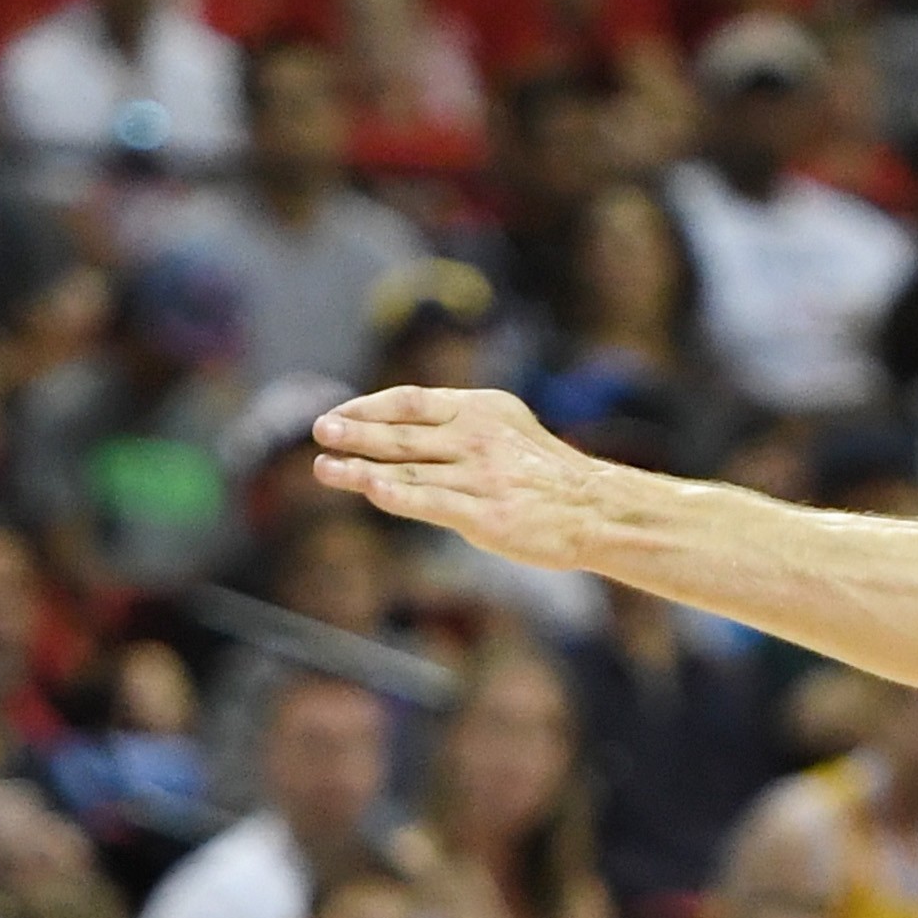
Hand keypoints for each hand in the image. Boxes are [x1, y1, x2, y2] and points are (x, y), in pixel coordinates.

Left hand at [310, 388, 606, 570]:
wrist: (597, 511)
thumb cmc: (547, 474)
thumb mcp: (507, 429)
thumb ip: (456, 426)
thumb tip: (395, 430)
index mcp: (480, 410)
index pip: (411, 402)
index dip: (368, 408)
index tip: (337, 416)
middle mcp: (477, 439)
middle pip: (403, 434)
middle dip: (356, 433)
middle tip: (321, 431)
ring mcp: (482, 478)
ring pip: (409, 470)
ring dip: (361, 468)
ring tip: (326, 468)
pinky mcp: (487, 515)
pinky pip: (433, 503)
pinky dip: (398, 495)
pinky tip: (370, 491)